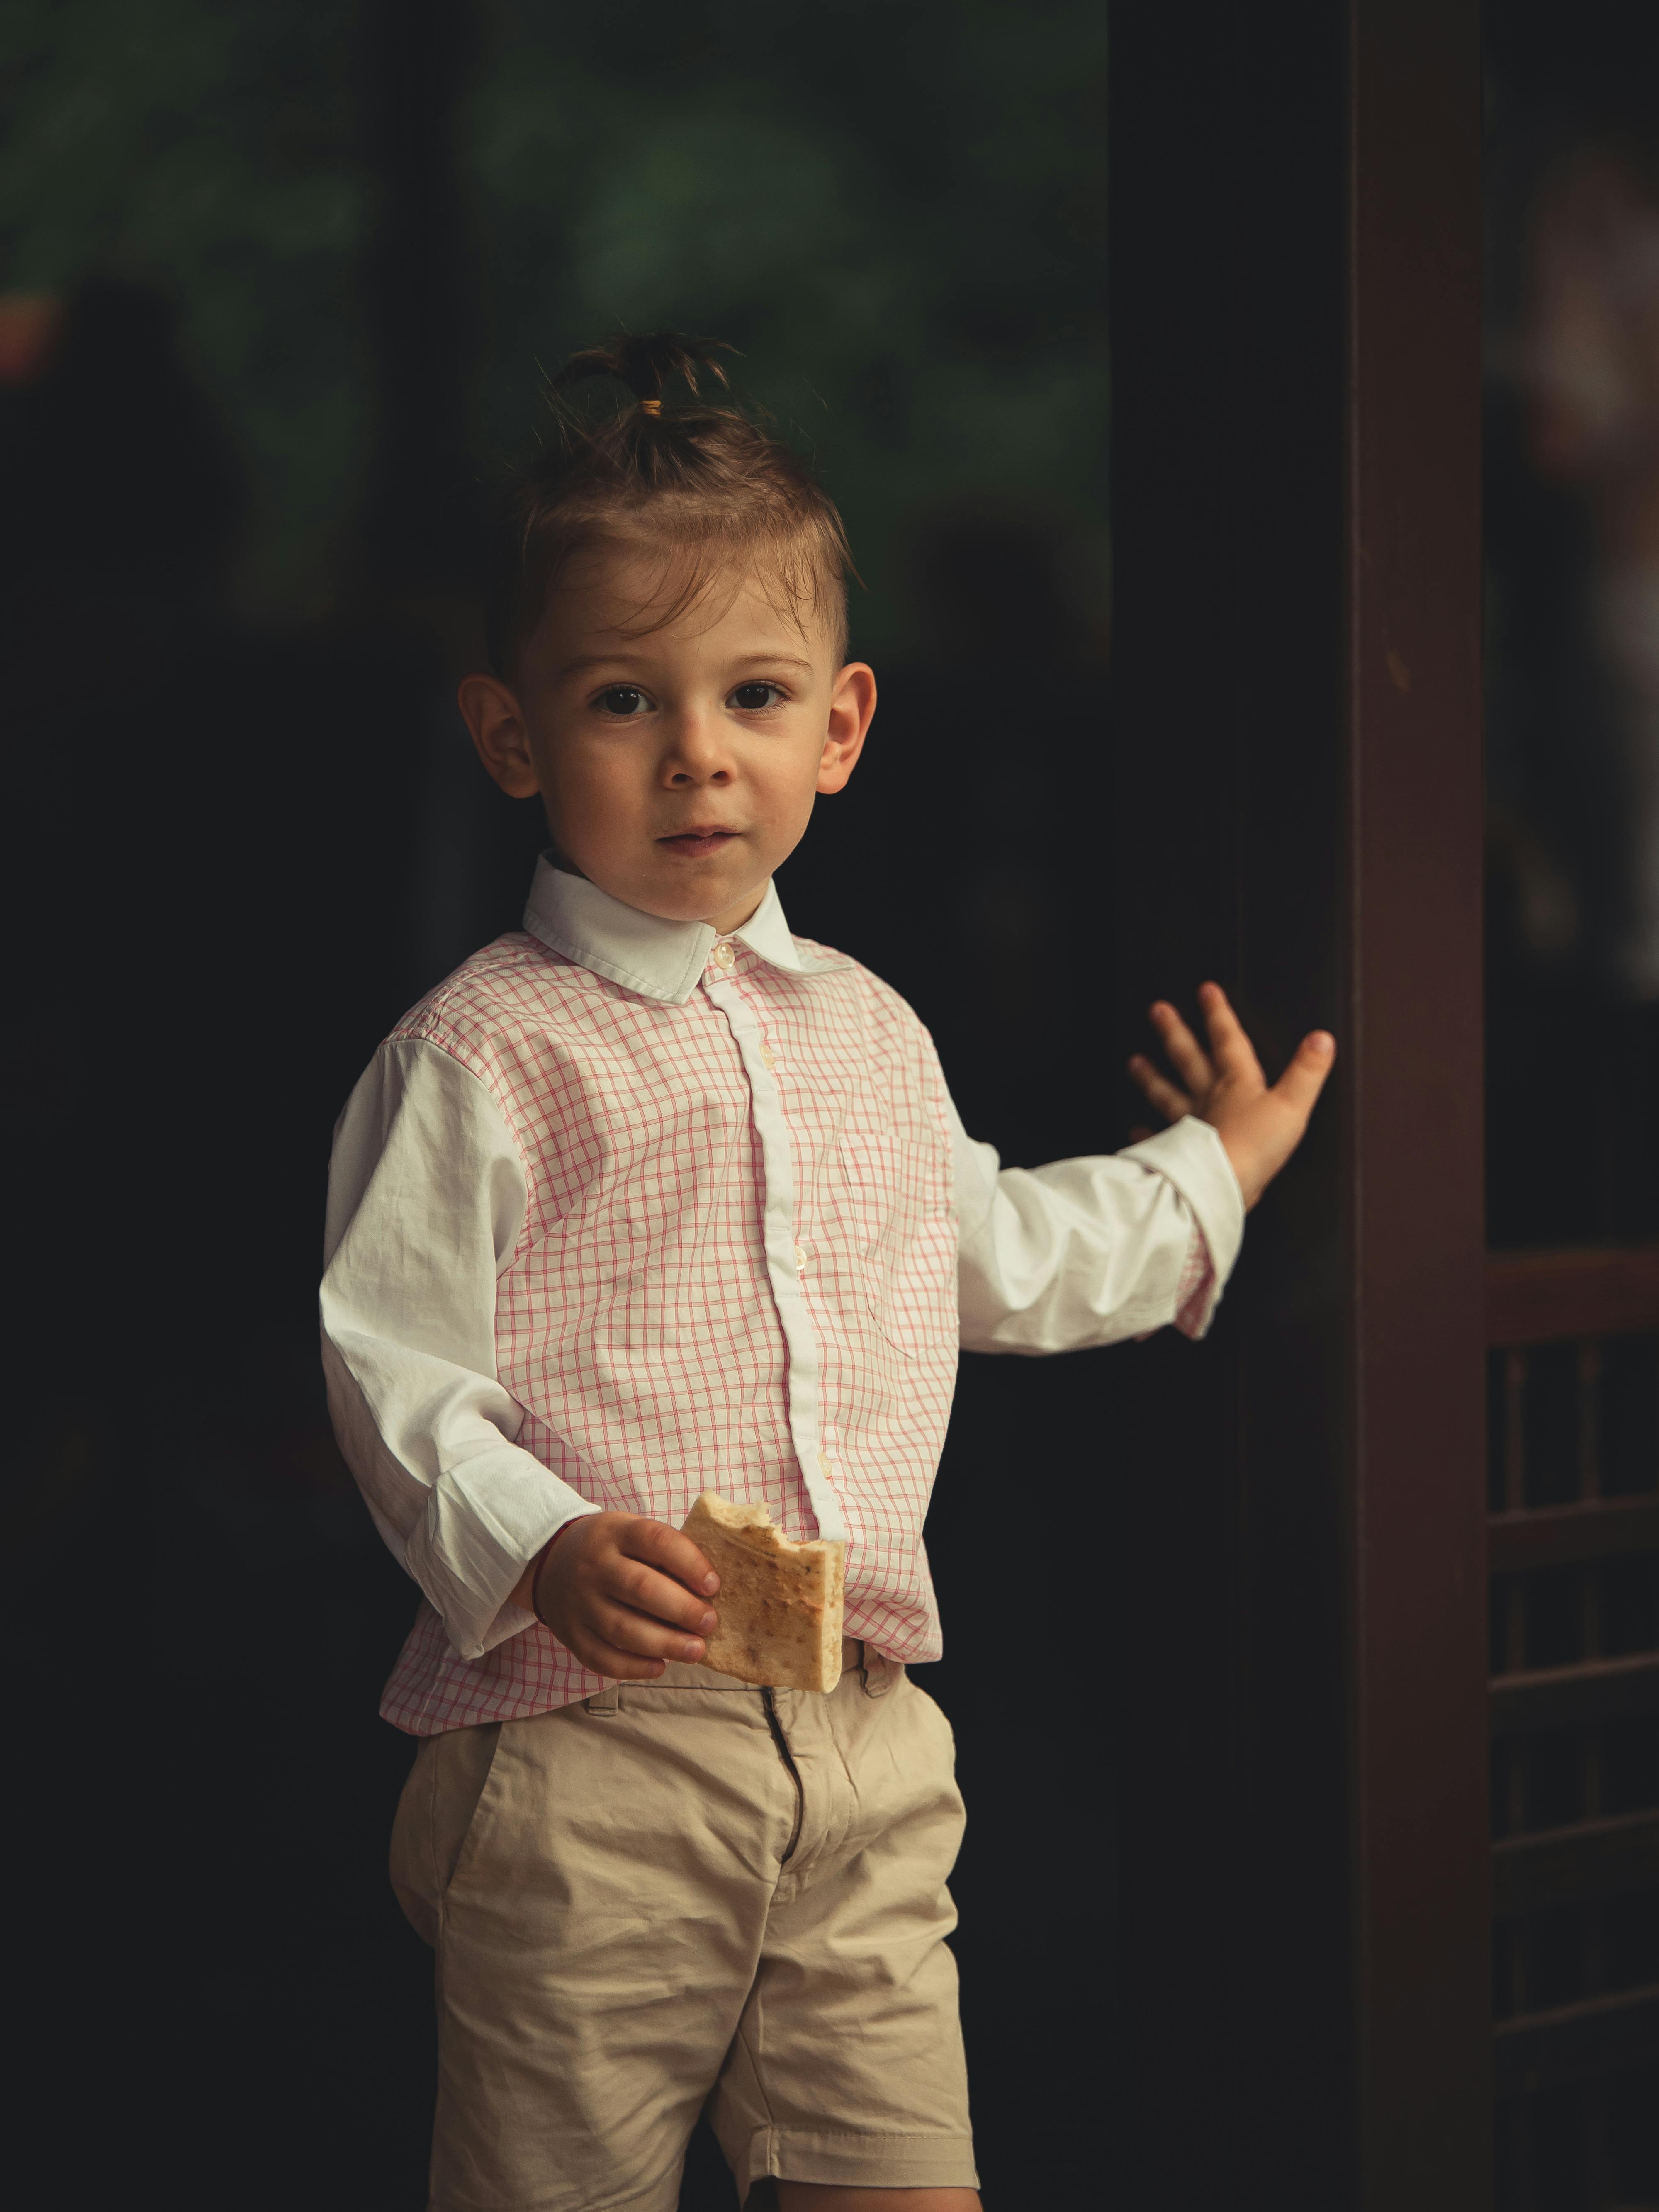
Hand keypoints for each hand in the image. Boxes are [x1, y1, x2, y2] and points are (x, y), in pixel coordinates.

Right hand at [530, 1512, 720, 1680]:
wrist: (549, 1560)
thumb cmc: (609, 1548)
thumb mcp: (630, 1531)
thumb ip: (664, 1552)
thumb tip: (710, 1589)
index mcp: (615, 1533)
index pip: (656, 1541)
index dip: (689, 1563)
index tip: (713, 1585)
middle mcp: (594, 1566)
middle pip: (641, 1588)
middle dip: (682, 1609)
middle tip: (709, 1623)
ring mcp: (579, 1602)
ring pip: (622, 1629)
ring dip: (664, 1644)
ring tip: (696, 1650)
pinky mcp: (571, 1634)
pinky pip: (601, 1658)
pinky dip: (633, 1667)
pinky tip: (659, 1667)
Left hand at [1127, 982, 1334, 1210]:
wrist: (1223, 1181)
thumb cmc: (1256, 1146)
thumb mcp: (1292, 1105)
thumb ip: (1307, 1072)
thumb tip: (1321, 1039)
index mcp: (1237, 1083)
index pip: (1227, 1040)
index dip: (1218, 1014)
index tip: (1205, 990)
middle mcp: (1209, 1097)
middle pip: (1188, 1058)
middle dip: (1174, 1033)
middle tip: (1156, 1011)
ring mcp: (1191, 1123)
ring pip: (1167, 1093)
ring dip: (1151, 1077)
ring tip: (1134, 1063)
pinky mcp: (1182, 1150)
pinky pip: (1161, 1138)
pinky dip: (1147, 1134)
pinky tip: (1135, 1130)